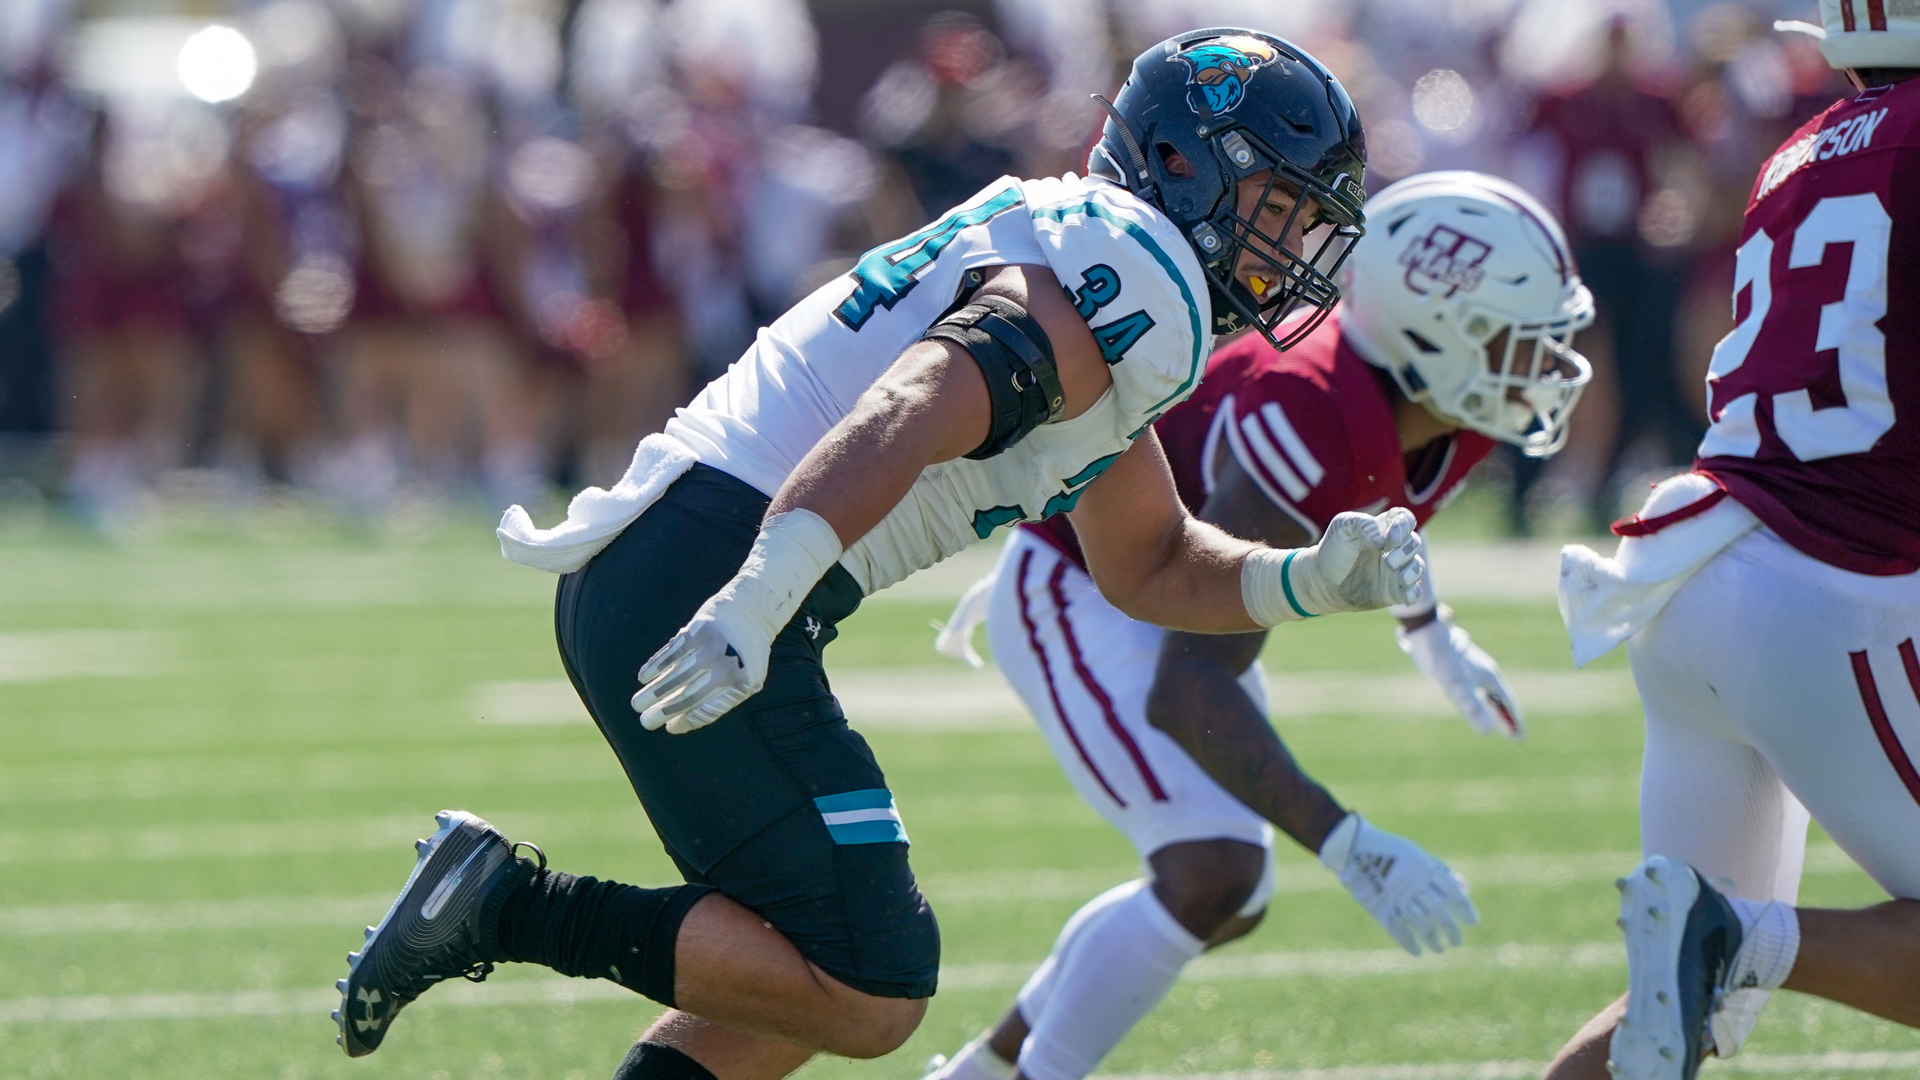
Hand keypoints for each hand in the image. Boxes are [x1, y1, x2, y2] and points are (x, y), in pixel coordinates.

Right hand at [631, 596, 771, 734]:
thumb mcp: (747, 678)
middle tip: (644, 722)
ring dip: (653, 692)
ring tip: (637, 704)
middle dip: (662, 711)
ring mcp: (711, 648)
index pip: (707, 710)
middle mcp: (725, 667)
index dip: (686, 721)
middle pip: (687, 696)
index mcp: (740, 684)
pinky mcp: (698, 631)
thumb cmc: (746, 652)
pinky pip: (672, 653)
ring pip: (675, 676)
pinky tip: (643, 677)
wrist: (752, 611)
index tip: (669, 727)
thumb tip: (679, 722)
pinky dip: (655, 666)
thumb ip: (720, 699)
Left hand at [1292, 508, 1425, 613]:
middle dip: (1405, 550)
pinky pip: (1413, 592)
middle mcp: (1394, 548)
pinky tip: (1406, 596)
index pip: (1405, 519)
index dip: (1404, 526)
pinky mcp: (1394, 590)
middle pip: (1414, 542)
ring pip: (1417, 566)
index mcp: (1383, 529)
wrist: (1322, 580)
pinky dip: (1413, 593)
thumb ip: (1362, 524)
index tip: (1390, 538)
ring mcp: (1396, 569)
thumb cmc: (1333, 549)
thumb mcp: (1342, 527)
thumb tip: (1382, 541)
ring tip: (1396, 575)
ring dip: (1412, 570)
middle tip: (1386, 560)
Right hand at [1319, 813, 1476, 954]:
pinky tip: (1417, 951)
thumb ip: (1440, 872)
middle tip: (1457, 941)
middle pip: (1438, 911)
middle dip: (1450, 929)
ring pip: (1419, 923)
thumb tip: (1464, 889)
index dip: (1464, 908)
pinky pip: (1397, 929)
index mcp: (1424, 867)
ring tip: (1439, 948)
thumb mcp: (1418, 855)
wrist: (1353, 846)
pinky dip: (1408, 942)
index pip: (1451, 891)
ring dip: (1432, 939)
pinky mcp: (1378, 906)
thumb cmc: (1390, 850)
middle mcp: (1412, 883)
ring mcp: (1395, 895)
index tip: (1473, 923)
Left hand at [1398, 609, 1523, 738]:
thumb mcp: (1457, 688)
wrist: (1428, 634)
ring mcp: (1475, 668)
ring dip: (1496, 709)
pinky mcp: (1462, 667)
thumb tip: (1487, 732)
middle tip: (1515, 737)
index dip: (1514, 723)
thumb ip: (1473, 708)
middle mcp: (1486, 672)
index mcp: (1490, 678)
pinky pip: (1479, 688)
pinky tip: (1477, 702)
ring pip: (1491, 693)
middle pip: (1502, 700)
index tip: (1520, 739)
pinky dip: (1483, 700)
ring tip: (1499, 723)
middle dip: (1508, 718)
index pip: (1508, 705)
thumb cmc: (1443, 661)